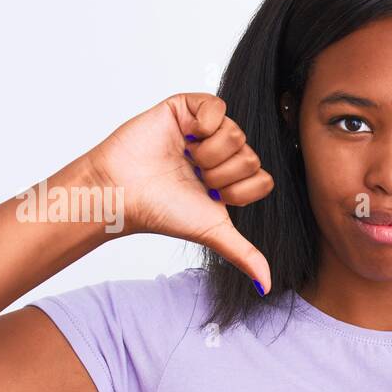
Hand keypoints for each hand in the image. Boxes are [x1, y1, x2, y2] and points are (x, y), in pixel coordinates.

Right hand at [85, 92, 274, 290]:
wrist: (125, 192)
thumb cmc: (162, 211)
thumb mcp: (213, 232)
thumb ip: (244, 253)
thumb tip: (266, 286)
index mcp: (228, 180)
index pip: (263, 179)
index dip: (241, 190)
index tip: (214, 197)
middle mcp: (219, 155)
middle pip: (251, 157)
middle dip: (223, 174)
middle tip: (196, 178)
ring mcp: (203, 130)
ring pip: (237, 133)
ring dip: (211, 153)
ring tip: (187, 160)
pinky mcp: (186, 109)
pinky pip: (217, 105)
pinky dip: (207, 122)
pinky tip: (188, 135)